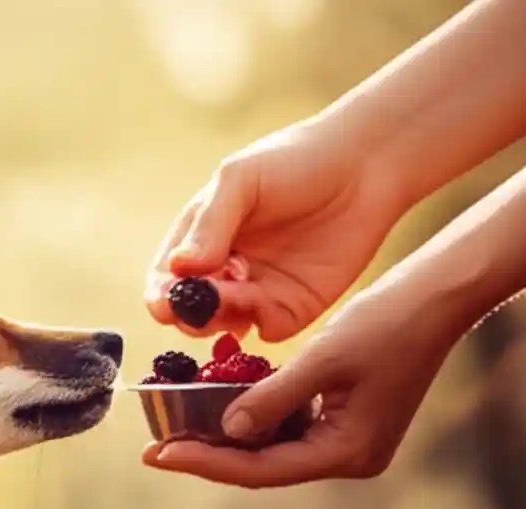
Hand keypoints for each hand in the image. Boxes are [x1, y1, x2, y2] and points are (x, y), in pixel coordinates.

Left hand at [142, 285, 464, 486]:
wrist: (437, 298)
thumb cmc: (386, 323)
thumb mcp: (322, 359)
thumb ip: (271, 398)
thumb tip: (225, 431)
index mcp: (348, 452)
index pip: (261, 470)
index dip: (205, 462)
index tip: (157, 453)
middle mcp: (349, 456)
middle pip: (265, 465)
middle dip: (210, 453)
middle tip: (155, 446)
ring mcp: (350, 440)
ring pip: (274, 446)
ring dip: (229, 434)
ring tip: (177, 426)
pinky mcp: (347, 419)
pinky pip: (290, 424)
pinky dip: (256, 412)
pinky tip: (218, 399)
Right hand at [145, 116, 405, 340]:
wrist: (364, 164)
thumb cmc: (294, 160)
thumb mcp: (240, 180)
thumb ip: (210, 224)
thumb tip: (178, 267)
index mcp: (199, 239)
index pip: (164, 280)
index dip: (161, 296)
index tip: (166, 302)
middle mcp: (222, 270)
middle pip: (189, 312)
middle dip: (191, 313)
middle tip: (207, 298)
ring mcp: (257, 291)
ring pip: (224, 326)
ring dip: (224, 317)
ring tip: (240, 290)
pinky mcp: (294, 306)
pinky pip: (267, 330)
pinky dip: (260, 324)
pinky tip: (266, 302)